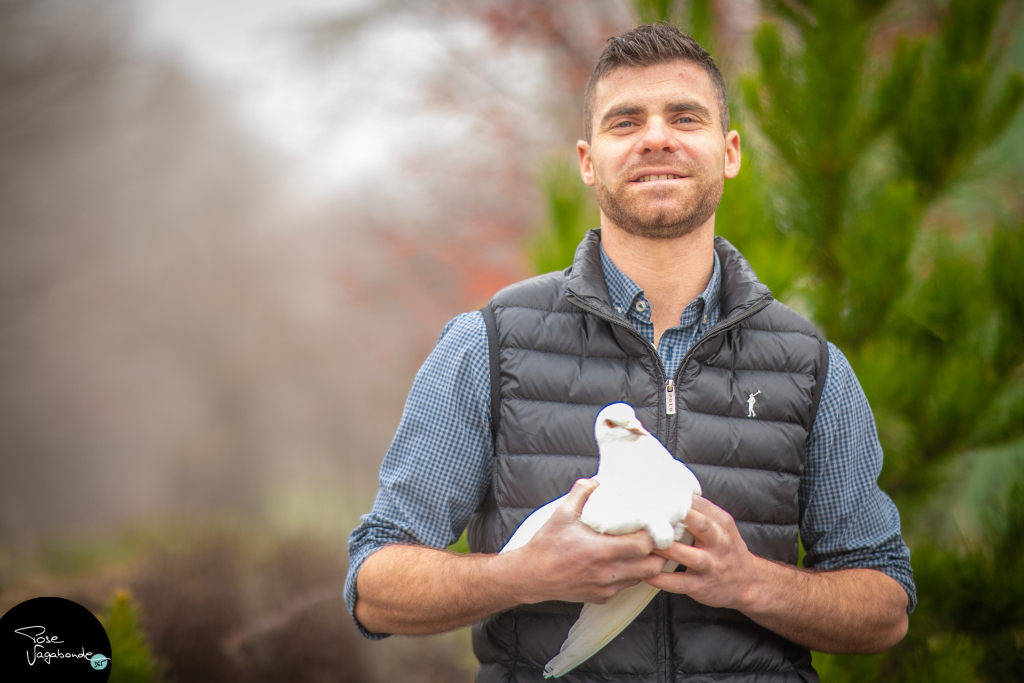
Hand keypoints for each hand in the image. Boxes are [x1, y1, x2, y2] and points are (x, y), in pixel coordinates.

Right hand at [507, 479, 667, 604]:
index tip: (650, 525)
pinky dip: (630, 575)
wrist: (531, 575)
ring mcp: (606, 588)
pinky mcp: (602, 597)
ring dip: (646, 564)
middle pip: (652, 566)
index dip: (652, 535)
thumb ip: (581, 493)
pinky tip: (623, 563)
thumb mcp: (561, 514)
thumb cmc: (546, 545)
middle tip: (653, 539)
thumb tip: (597, 481)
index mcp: (600, 551)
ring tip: (641, 550)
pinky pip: (627, 586)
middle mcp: (607, 573)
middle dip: (657, 553)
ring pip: (643, 578)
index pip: (643, 545)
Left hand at [642, 495, 764, 610]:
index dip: (676, 499)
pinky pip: (679, 582)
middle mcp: (719, 542)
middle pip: (701, 525)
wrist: (748, 582)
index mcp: (720, 523)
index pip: (699, 504)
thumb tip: (668, 492)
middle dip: (677, 518)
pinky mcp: (702, 586)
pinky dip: (661, 578)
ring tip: (644, 543)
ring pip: (689, 556)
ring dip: (665, 549)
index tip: (653, 495)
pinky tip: (645, 573)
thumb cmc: (726, 548)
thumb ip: (699, 510)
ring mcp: (711, 565)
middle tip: (651, 514)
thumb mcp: (720, 525)